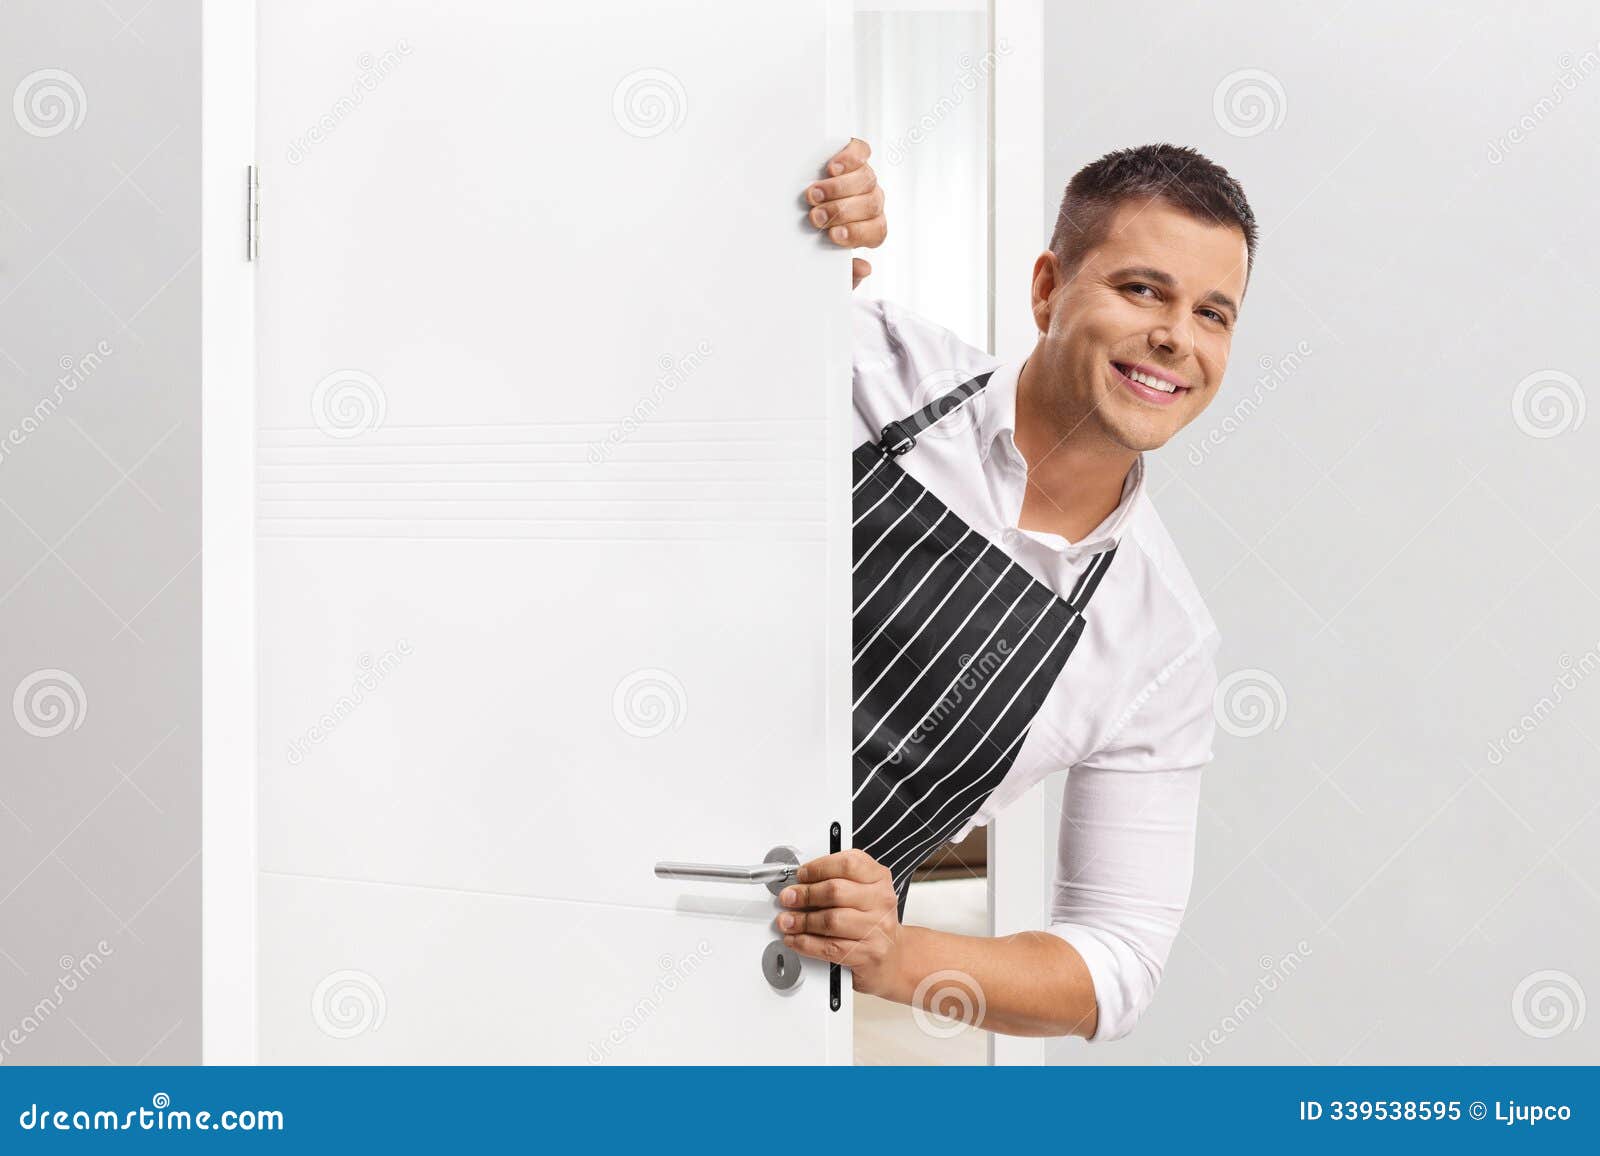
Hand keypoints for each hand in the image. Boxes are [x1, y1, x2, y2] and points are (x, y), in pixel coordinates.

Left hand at [776, 848, 904, 997]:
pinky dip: (806, 943)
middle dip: (805, 894)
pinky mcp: (868, 953)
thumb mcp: (862, 890)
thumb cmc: (871, 918)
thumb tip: (799, 882)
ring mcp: (877, 928)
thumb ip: (836, 879)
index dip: (819, 868)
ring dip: (802, 921)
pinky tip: (795, 939)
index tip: (801, 875)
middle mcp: (881, 901)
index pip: (848, 864)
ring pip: (831, 921)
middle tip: (788, 898)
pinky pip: (830, 947)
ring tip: (787, 921)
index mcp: (879, 878)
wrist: (893, 955)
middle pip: (836, 891)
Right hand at [804, 138, 886, 289]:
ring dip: (838, 188)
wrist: (803, 206)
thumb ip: (845, 273)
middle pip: (871, 204)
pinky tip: (832, 168)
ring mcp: (866, 177)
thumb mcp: (828, 263)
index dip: (857, 234)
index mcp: (871, 227)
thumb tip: (865, 267)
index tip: (833, 236)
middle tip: (816, 216)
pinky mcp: (856, 155)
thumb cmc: (815, 239)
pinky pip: (861, 153)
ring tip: (814, 194)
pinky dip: (849, 158)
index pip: (876, 232)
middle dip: (841, 211)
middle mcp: (872, 202)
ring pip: (866, 179)